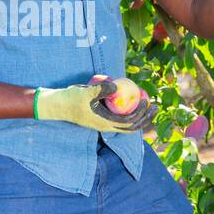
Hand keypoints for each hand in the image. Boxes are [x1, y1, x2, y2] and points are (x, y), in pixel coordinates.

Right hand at [34, 78, 155, 132]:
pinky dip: (130, 111)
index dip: (140, 114)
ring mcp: (104, 122)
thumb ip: (101, 89)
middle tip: (156, 106)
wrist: (57, 106)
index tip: (145, 100)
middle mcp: (107, 126)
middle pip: (132, 127)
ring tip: (149, 104)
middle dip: (146, 118)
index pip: (128, 123)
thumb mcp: (85, 92)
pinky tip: (133, 99)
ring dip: (140, 116)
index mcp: (104, 124)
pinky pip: (120, 116)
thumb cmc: (70, 100)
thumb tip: (117, 86)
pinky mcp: (102, 117)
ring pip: (127, 124)